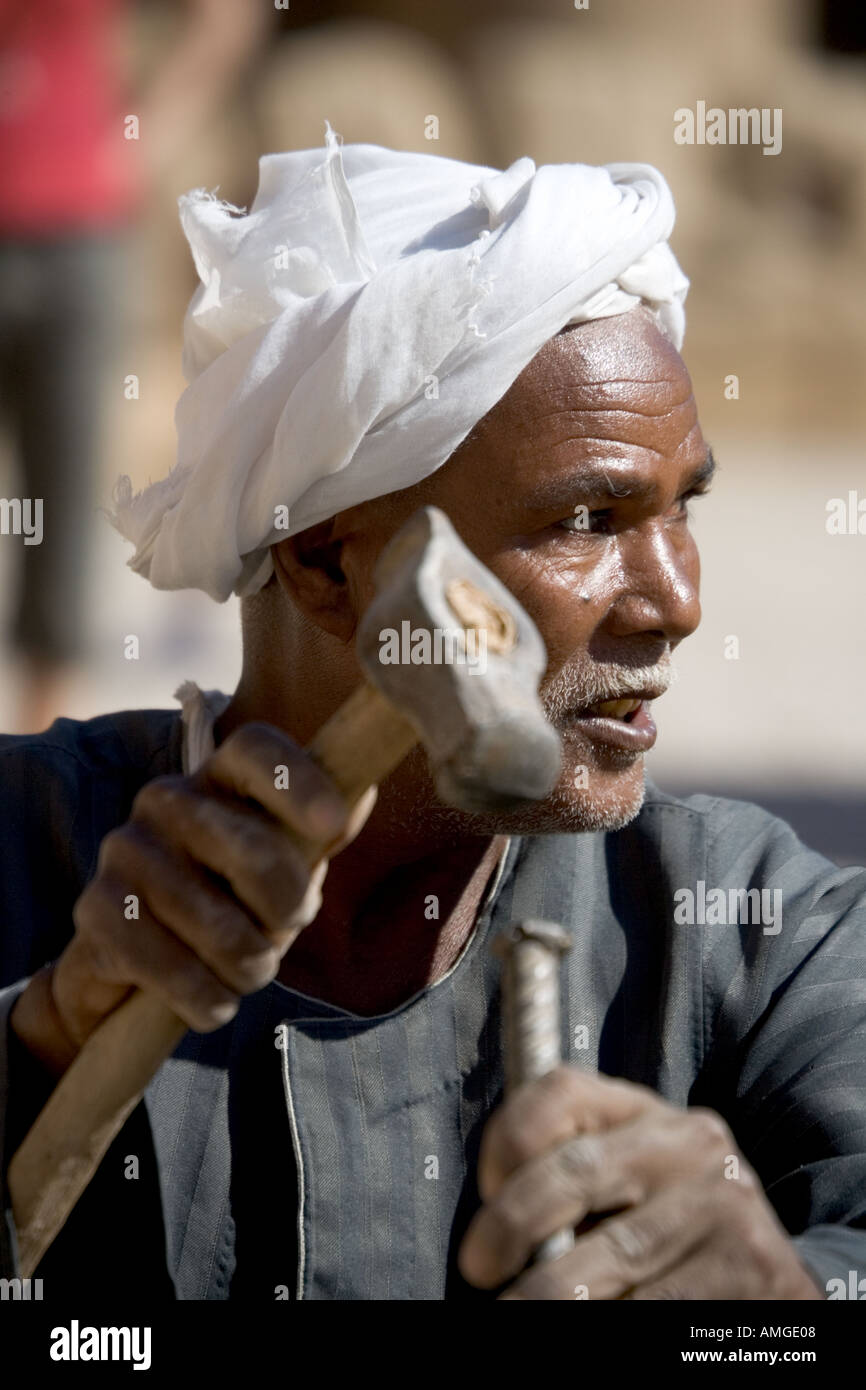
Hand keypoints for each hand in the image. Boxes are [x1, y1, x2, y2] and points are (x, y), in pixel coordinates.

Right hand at [12, 723, 371, 1071]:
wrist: (133, 962)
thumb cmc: (226, 900)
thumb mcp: (281, 863)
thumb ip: (319, 833)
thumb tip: (359, 797)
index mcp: (219, 776)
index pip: (256, 749)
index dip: (300, 781)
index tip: (335, 825)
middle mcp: (165, 800)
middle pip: (254, 850)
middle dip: (288, 910)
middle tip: (286, 930)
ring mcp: (125, 850)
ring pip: (220, 928)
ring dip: (251, 968)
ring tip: (247, 970)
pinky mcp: (97, 909)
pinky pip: (176, 971)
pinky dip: (209, 1001)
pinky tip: (211, 999)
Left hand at [458, 1066, 824, 1299]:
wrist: (768, 1273)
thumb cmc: (663, 1226)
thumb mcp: (623, 1182)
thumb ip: (568, 1181)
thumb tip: (495, 1223)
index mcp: (644, 1112)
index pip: (560, 1092)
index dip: (505, 1140)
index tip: (485, 1192)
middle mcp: (688, 1145)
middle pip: (572, 1171)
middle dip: (510, 1226)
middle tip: (480, 1271)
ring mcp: (722, 1205)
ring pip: (612, 1256)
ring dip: (547, 1296)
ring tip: (517, 1313)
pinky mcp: (751, 1269)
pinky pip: (654, 1306)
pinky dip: (608, 1322)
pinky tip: (595, 1324)